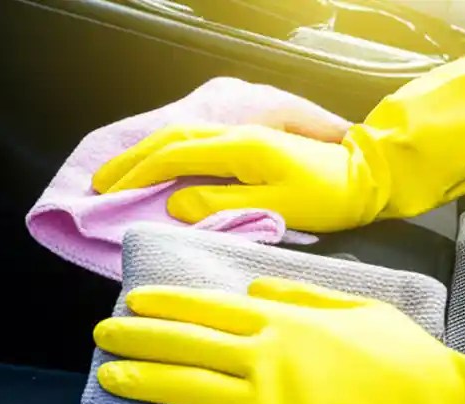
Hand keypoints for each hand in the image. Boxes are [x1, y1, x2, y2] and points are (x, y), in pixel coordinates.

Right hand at [92, 124, 384, 232]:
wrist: (366, 177)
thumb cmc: (327, 197)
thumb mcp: (276, 207)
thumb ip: (222, 206)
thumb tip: (176, 205)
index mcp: (239, 147)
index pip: (174, 156)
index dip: (137, 174)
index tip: (108, 192)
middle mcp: (236, 134)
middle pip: (170, 140)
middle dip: (132, 161)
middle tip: (99, 183)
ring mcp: (243, 136)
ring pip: (182, 137)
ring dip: (147, 155)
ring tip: (119, 175)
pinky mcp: (250, 145)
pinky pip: (197, 144)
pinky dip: (169, 155)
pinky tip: (160, 168)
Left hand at [93, 278, 464, 403]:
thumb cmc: (408, 356)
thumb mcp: (358, 305)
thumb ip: (301, 292)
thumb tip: (256, 286)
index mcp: (287, 319)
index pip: (209, 309)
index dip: (166, 306)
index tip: (133, 303)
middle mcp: (269, 358)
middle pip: (187, 347)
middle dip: (139, 340)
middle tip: (103, 336)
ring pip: (191, 391)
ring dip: (145, 382)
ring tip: (109, 378)